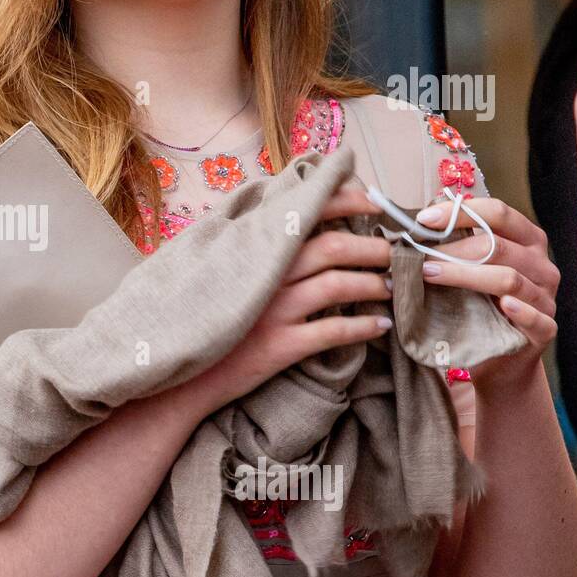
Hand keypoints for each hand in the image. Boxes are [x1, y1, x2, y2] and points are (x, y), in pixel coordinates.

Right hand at [201, 178, 392, 409]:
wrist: (182, 375)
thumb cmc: (206, 320)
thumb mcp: (223, 274)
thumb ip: (254, 251)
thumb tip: (296, 229)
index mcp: (252, 250)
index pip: (304, 212)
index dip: (344, 201)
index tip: (373, 202)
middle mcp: (264, 275)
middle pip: (332, 248)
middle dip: (372, 248)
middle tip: (394, 253)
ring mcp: (273, 311)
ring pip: (338, 286)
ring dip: (372, 285)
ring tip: (389, 287)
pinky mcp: (279, 346)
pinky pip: (333, 332)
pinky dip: (362, 328)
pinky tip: (380, 326)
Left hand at [412, 194, 558, 392]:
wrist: (498, 358)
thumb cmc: (479, 305)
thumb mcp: (470, 270)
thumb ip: (457, 246)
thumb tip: (417, 223)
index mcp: (527, 241)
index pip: (499, 213)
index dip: (460, 212)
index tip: (423, 220)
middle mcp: (541, 265)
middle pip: (500, 246)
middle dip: (453, 249)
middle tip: (417, 255)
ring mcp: (546, 298)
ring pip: (509, 280)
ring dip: (465, 276)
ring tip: (428, 275)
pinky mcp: (545, 330)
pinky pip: (536, 318)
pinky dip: (520, 311)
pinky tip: (503, 306)